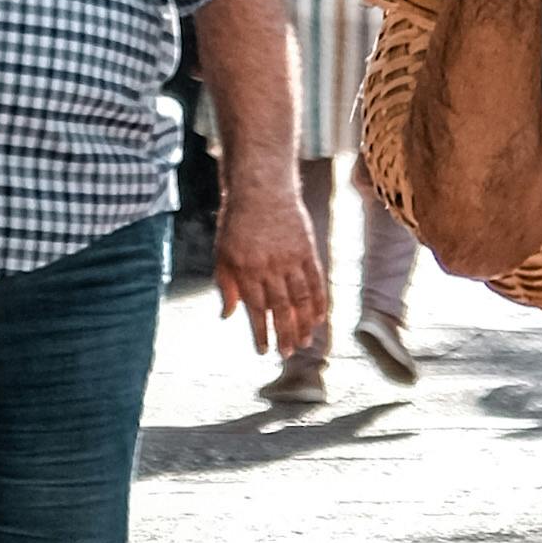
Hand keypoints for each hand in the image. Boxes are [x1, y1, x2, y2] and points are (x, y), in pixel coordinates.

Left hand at [212, 172, 329, 357]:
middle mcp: (269, 268)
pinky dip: (319, 301)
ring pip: (300, 298)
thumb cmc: (236, 223)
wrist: (260, 188)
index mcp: (246, 271)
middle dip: (284, 334)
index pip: (255, 311)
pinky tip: (319, 317)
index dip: (260, 333)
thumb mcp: (222, 254)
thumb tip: (227, 316)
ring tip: (305, 342)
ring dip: (303, 323)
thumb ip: (226, 286)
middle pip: (280, 309)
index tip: (264, 351)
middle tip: (288, 354)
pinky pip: (315, 280)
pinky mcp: (306, 250)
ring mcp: (290, 259)